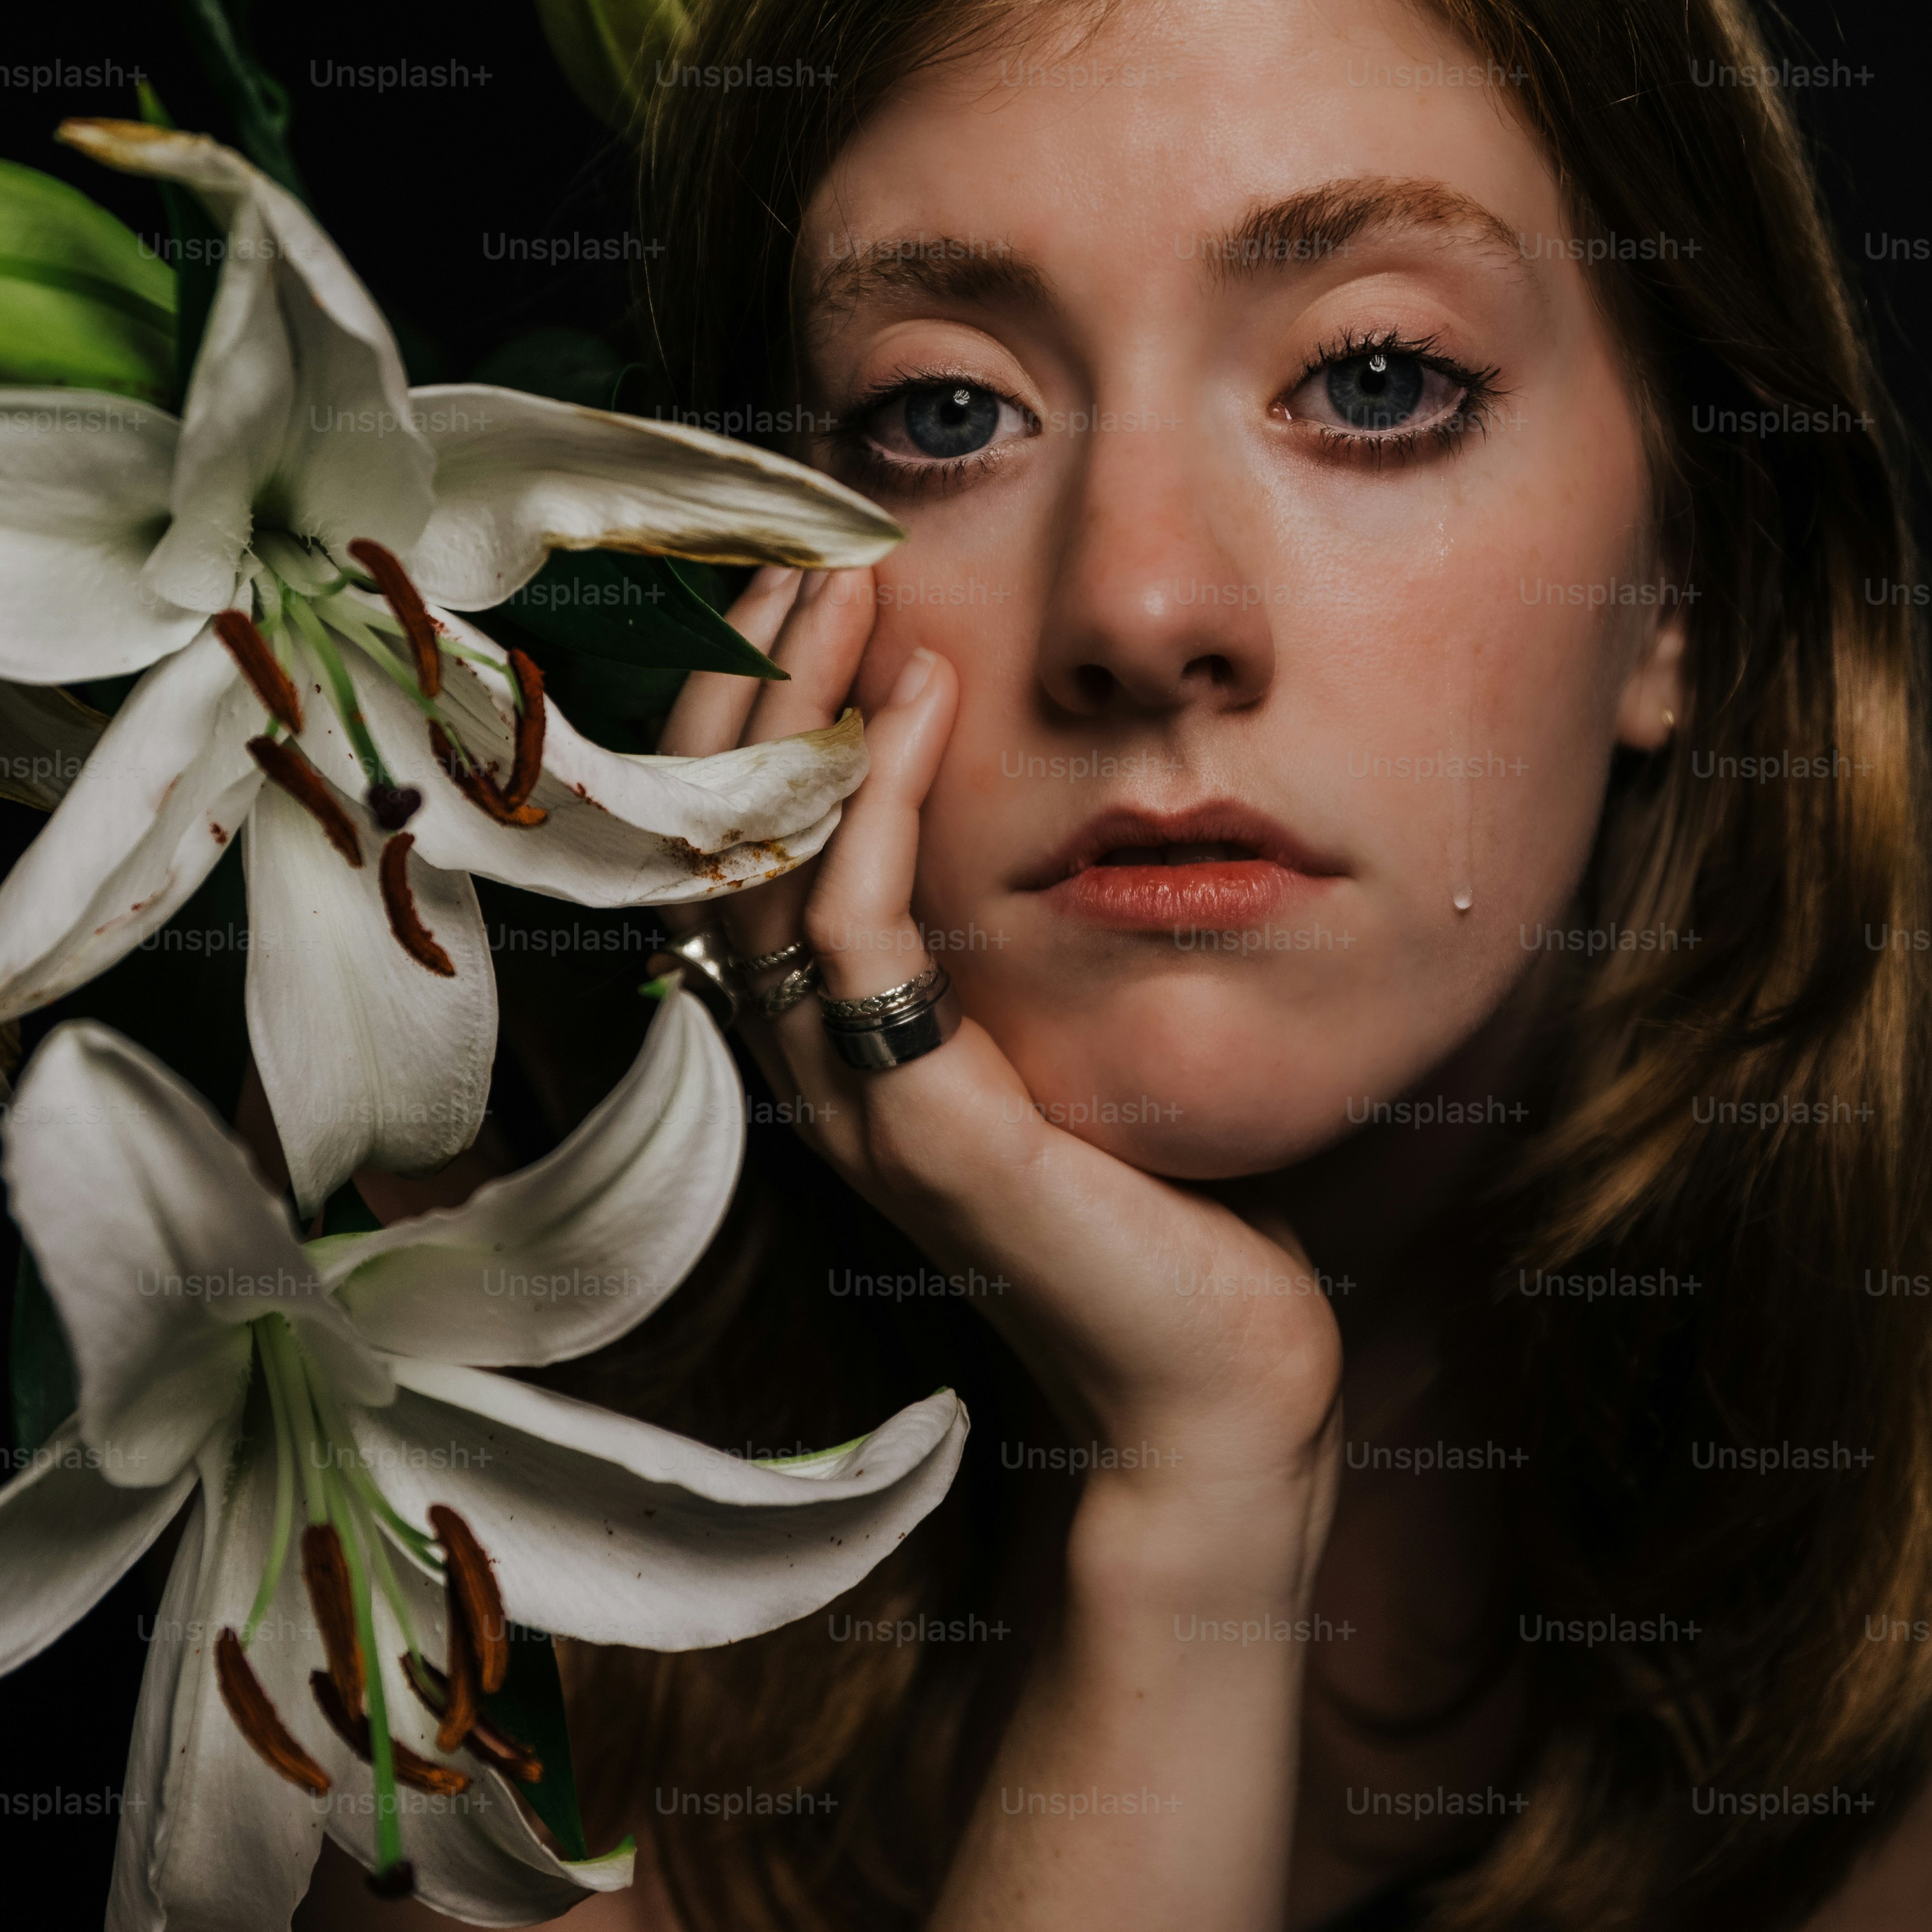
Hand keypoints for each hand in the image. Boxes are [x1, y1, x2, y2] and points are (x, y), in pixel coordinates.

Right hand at [662, 569, 1345, 1531]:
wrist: (1218, 1381)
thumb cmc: (1167, 1199)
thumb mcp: (1072, 1027)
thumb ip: (1018, 930)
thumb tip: (1040, 773)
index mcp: (840, 1044)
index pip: (739, 848)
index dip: (747, 713)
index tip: (801, 578)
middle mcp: (818, 1071)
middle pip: (713, 845)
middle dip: (746, 685)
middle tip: (796, 550)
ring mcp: (858, 1107)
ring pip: (762, 876)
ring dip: (796, 716)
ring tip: (842, 589)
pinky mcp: (927, 1137)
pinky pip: (860, 946)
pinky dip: (879, 810)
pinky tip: (924, 706)